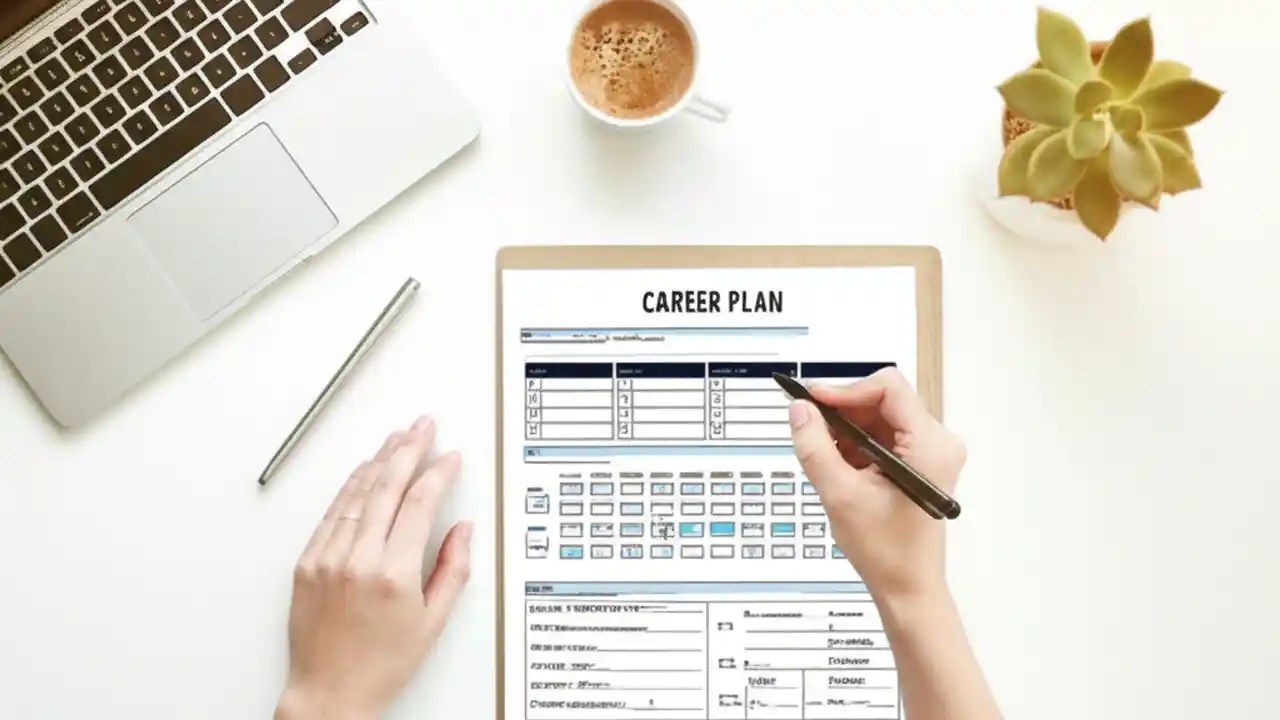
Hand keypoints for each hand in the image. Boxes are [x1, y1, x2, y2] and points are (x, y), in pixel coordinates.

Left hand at [275, 417, 471, 719]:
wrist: (330, 693)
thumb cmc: (381, 665)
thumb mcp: (433, 622)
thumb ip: (453, 569)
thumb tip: (462, 529)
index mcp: (394, 575)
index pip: (420, 504)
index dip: (438, 474)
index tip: (449, 458)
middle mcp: (358, 562)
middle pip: (387, 488)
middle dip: (408, 450)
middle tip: (423, 426)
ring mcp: (328, 560)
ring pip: (356, 495)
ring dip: (378, 461)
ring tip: (396, 439)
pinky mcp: (306, 564)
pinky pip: (331, 515)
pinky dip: (349, 488)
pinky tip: (362, 472)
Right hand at [788, 368, 965, 600]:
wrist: (907, 586)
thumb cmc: (888, 551)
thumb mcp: (840, 494)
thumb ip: (815, 447)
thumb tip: (801, 412)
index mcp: (930, 447)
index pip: (888, 388)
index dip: (846, 390)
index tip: (815, 402)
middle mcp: (937, 444)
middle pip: (883, 400)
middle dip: (844, 414)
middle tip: (813, 430)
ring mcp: (929, 453)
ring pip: (879, 417)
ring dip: (848, 432)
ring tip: (832, 461)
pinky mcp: (918, 462)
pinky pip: (882, 436)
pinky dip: (856, 446)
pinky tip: (844, 470)